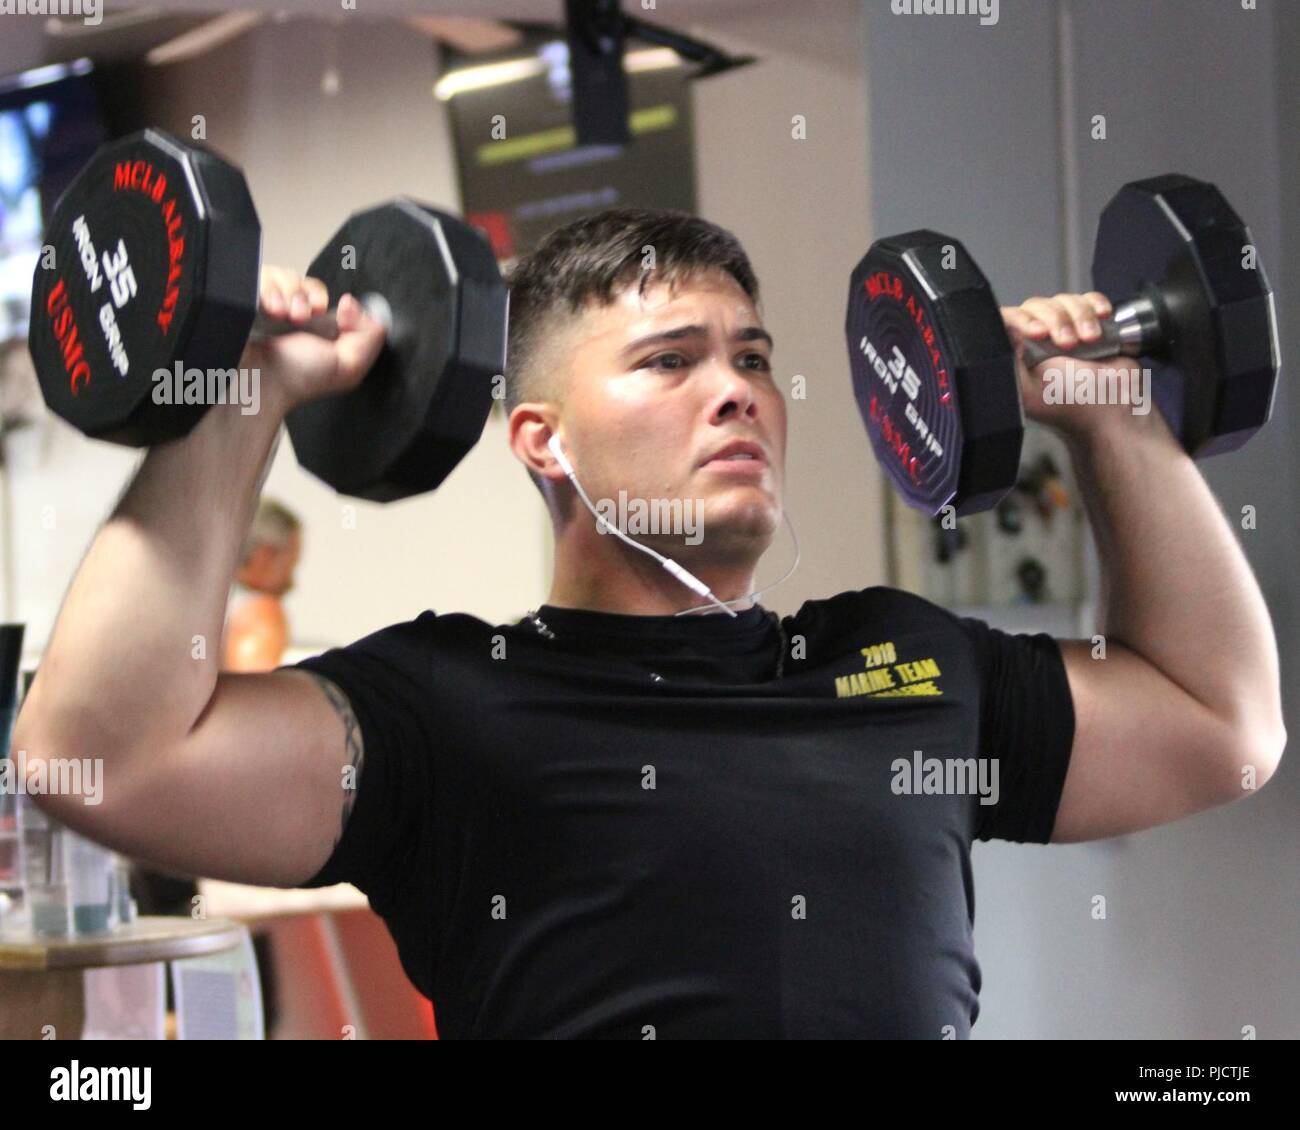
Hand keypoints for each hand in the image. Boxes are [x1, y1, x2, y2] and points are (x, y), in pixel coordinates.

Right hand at [242, 266, 386, 411]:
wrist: (257, 381)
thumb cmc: (298, 379)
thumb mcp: (348, 366)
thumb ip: (368, 337)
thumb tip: (353, 304)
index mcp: (318, 330)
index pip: (327, 298)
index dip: (328, 300)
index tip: (323, 311)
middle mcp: (293, 316)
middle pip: (308, 284)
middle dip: (308, 298)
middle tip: (301, 317)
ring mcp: (269, 305)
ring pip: (286, 276)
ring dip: (289, 295)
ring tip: (283, 316)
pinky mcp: (248, 297)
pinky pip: (263, 274)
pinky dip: (269, 290)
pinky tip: (270, 310)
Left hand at [1001, 291, 1148, 439]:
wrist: (1113, 406)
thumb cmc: (1072, 405)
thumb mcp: (1027, 392)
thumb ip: (1008, 364)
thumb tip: (1005, 330)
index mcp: (1019, 354)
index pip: (1010, 320)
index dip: (1024, 319)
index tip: (1040, 333)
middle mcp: (1038, 341)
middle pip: (1037, 306)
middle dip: (1056, 320)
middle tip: (1069, 344)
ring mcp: (1065, 329)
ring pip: (1063, 300)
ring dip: (1080, 316)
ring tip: (1090, 340)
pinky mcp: (1091, 322)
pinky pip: (1088, 298)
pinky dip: (1095, 305)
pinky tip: (1102, 319)